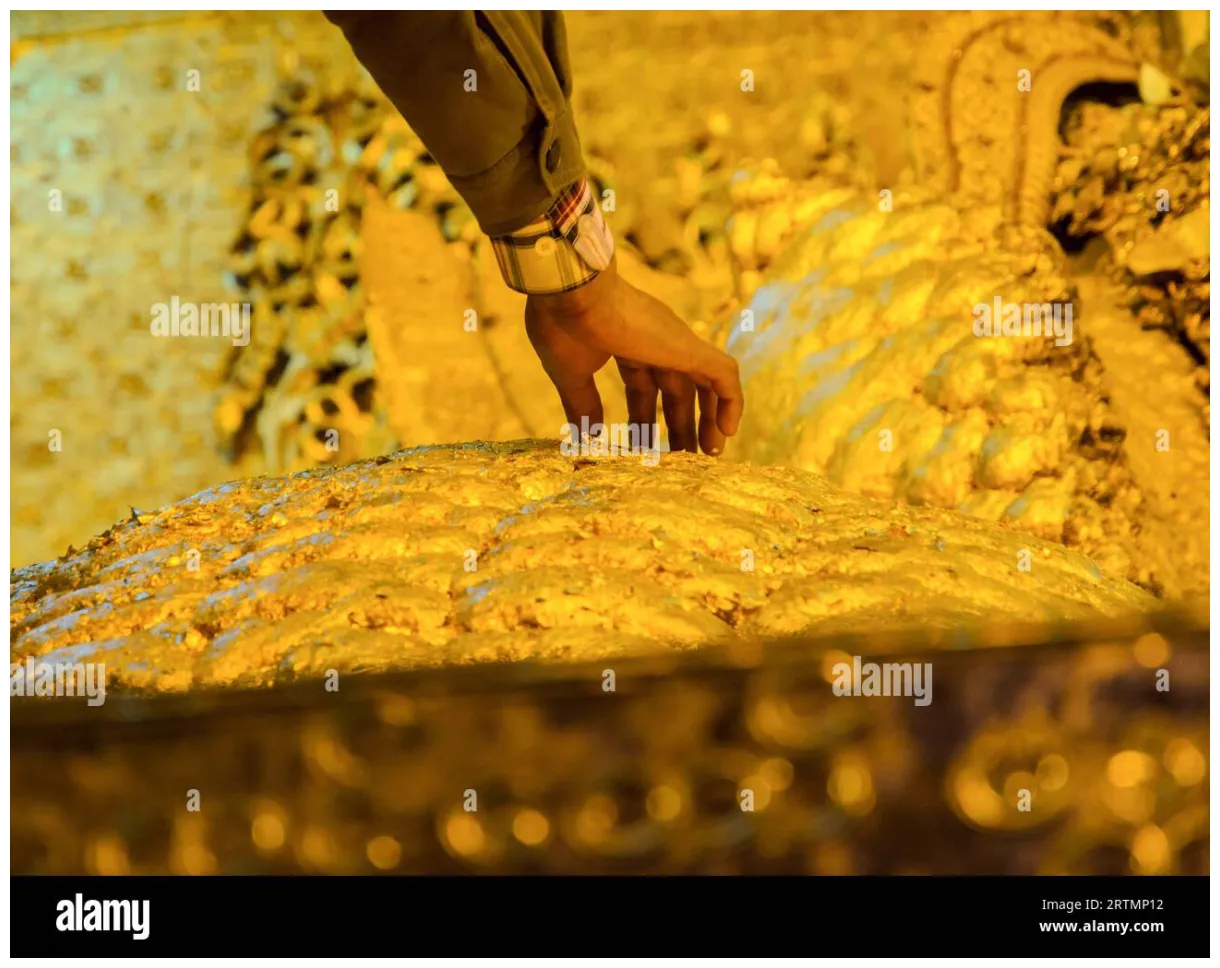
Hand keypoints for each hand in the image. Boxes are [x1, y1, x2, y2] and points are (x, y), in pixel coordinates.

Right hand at [524, 256, 743, 454]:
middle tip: (682, 460)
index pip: (643, 387)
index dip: (644, 419)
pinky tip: (728, 431)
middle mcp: (654, 341)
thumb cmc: (563, 325)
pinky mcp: (687, 346)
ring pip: (705, 383)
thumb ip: (582, 404)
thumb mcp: (570, 374)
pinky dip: (731, 401)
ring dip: (709, 419)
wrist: (571, 291)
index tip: (642, 450)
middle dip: (679, 425)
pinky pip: (725, 375)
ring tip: (709, 454)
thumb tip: (588, 437)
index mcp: (626, 343)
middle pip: (676, 389)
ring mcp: (673, 342)